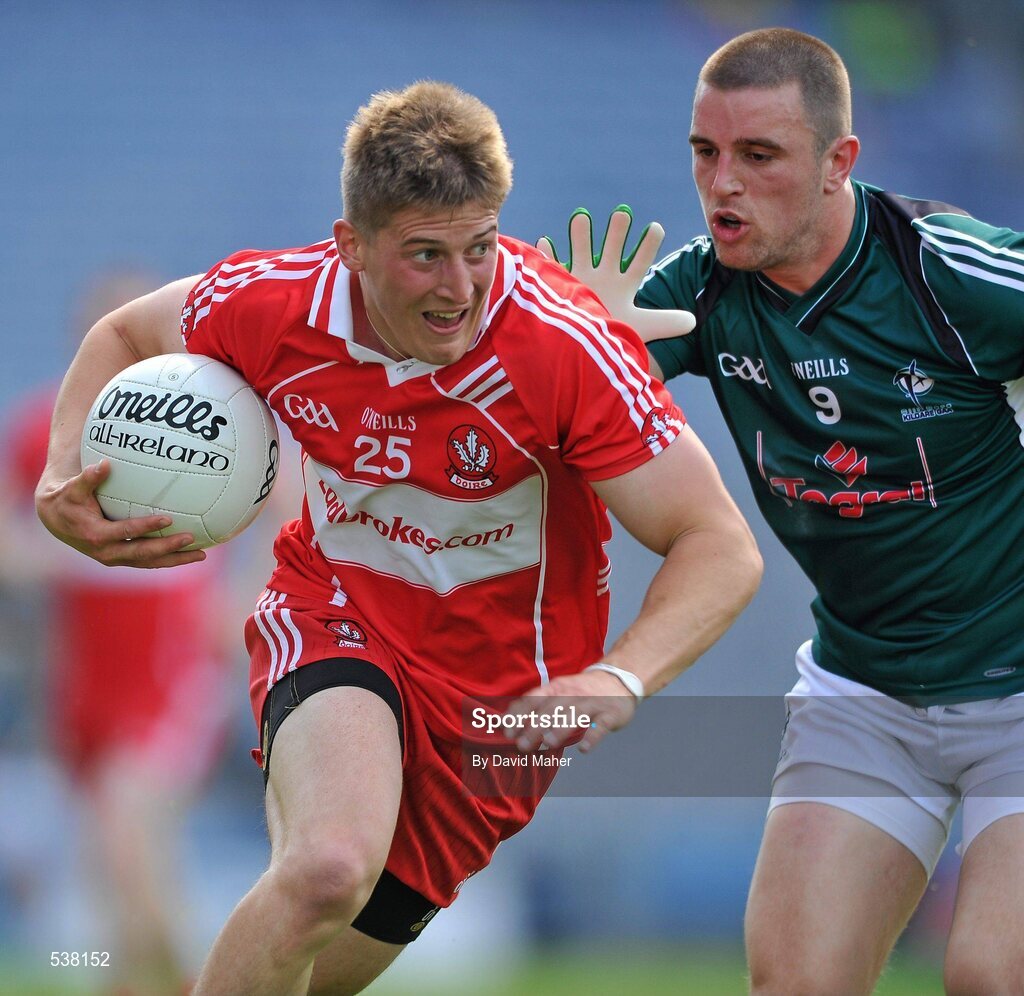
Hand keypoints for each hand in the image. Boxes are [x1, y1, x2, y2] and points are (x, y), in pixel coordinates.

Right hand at [35, 460, 204, 568]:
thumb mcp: (73, 488)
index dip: (146, 526)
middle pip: (142, 553)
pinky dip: (169, 558)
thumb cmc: (67, 498)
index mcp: (96, 535)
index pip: (126, 532)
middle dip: (168, 548)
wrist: (56, 519)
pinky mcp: (122, 558)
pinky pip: (149, 561)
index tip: (167, 518)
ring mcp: (115, 558)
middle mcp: (106, 552)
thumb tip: (103, 464)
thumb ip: (88, 478)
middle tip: (191, 538)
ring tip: (201, 554)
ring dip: (175, 559)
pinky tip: (191, 553)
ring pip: (149, 562)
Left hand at [503, 669, 638, 754]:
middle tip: (522, 745)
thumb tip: (509, 719)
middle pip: (552, 709)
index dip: (520, 714)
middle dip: (536, 726)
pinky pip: (601, 725)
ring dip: (561, 728)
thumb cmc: (581, 690)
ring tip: (549, 743)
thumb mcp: (559, 690)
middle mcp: (573, 693)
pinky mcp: (610, 713)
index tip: (507, 730)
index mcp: (557, 687)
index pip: (535, 699)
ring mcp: (592, 703)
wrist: (618, 678)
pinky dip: (593, 736)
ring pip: (575, 715)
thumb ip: (538, 704)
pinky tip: (584, 749)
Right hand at [537, 205, 695, 341]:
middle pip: (612, 249)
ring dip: (582, 235)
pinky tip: (545, 242)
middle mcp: (603, 277)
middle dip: (617, 232)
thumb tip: (693, 322)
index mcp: (623, 284)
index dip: (648, 246)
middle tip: (623, 214)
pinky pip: (552, 267)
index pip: (639, 263)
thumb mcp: (640, 327)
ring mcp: (580, 278)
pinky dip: (547, 256)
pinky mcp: (559, 284)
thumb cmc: (613, 335)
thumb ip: (665, 322)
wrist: (584, 349)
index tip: (656, 228)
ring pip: (582, 250)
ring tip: (582, 217)